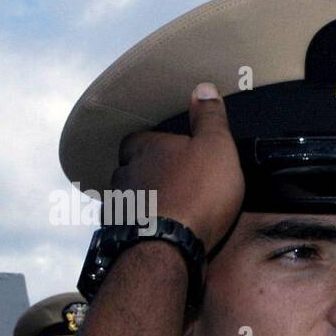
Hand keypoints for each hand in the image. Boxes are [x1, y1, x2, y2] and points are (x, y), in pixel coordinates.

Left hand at [111, 83, 243, 252]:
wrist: (169, 248)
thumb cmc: (197, 194)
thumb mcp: (217, 148)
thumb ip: (210, 118)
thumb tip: (203, 87)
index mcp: (144, 147)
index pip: (143, 138)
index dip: (160, 145)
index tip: (178, 156)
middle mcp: (124, 172)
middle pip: (134, 168)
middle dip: (151, 175)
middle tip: (176, 186)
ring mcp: (119, 205)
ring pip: (130, 197)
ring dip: (146, 203)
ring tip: (169, 213)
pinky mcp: (120, 235)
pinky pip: (131, 225)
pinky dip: (143, 227)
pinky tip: (160, 235)